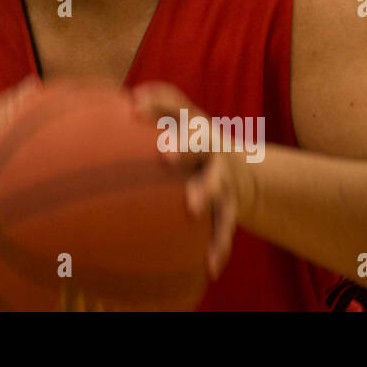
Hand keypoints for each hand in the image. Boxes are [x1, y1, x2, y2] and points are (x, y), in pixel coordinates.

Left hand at [131, 82, 255, 280]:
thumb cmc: (188, 140)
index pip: (176, 109)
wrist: (237, 168)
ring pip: (217, 185)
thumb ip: (156, 105)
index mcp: (194, 126)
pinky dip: (219, 246)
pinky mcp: (229, 207)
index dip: (157, 105)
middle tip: (165, 156)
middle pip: (200, 145)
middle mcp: (211, 150)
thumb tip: (129, 99)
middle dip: (183, 148)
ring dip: (205, 193)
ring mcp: (224, 178)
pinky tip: (210, 267)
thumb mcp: (178, 118)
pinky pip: (225, 227)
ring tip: (192, 209)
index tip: (134, 106)